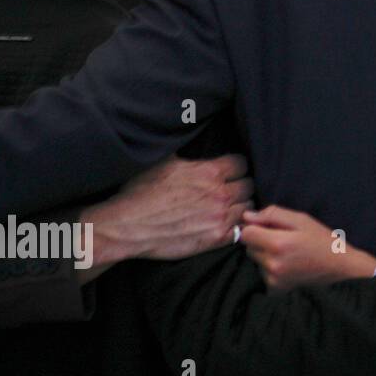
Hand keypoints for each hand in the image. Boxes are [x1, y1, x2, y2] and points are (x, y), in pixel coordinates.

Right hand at [81, 154, 253, 264]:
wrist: (127, 226)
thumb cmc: (141, 192)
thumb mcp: (165, 162)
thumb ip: (187, 154)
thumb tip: (189, 137)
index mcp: (209, 172)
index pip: (241, 163)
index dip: (236, 167)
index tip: (230, 172)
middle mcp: (219, 193)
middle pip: (249, 185)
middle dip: (240, 186)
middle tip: (231, 190)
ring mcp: (220, 217)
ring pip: (249, 207)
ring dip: (241, 206)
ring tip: (231, 207)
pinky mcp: (216, 238)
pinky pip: (241, 229)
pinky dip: (238, 226)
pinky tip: (228, 224)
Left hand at [240, 205, 375, 291]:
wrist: (341, 268)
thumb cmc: (323, 240)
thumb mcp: (301, 220)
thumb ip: (272, 214)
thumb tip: (247, 216)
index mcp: (278, 243)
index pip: (246, 234)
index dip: (255, 227)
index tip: (268, 227)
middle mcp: (272, 264)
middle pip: (249, 248)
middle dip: (261, 241)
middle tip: (283, 239)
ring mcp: (273, 279)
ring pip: (256, 261)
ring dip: (266, 255)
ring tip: (289, 253)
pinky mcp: (276, 289)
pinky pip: (262, 273)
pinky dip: (271, 268)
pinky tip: (289, 265)